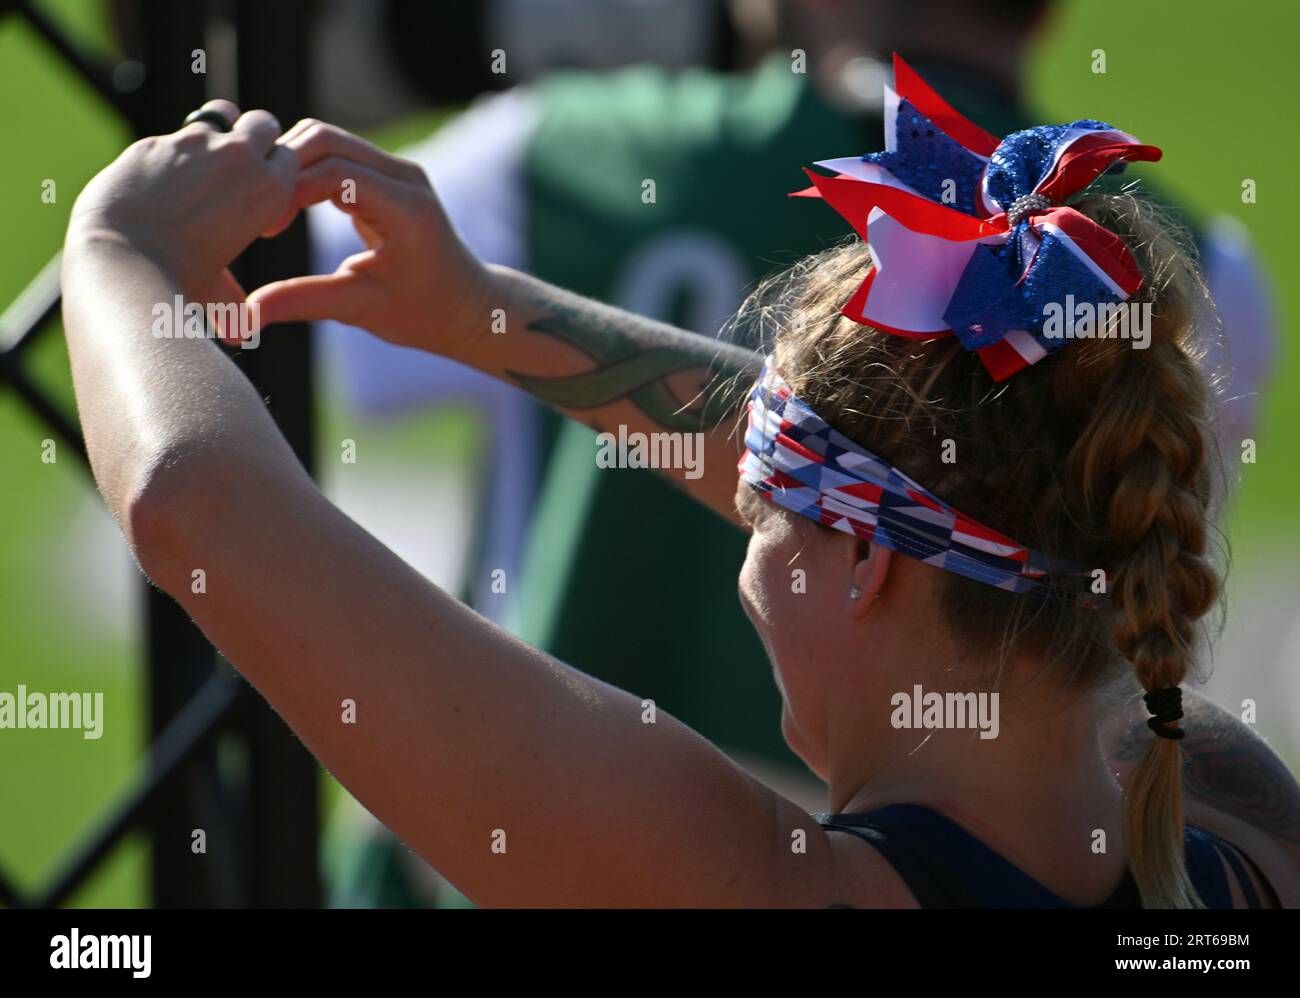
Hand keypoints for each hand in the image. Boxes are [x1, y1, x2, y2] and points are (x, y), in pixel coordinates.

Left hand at [67, 100, 296, 301]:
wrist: (122, 260)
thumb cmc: (175, 284)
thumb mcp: (215, 293)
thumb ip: (232, 299)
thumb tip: (239, 333)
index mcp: (269, 192)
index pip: (291, 155)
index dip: (277, 167)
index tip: (262, 186)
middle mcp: (238, 159)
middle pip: (263, 122)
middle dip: (255, 136)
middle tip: (239, 162)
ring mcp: (195, 143)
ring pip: (221, 116)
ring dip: (216, 133)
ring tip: (200, 162)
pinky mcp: (156, 141)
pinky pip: (173, 136)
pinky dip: (172, 153)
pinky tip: (157, 180)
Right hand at [247, 120, 492, 357]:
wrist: (466, 306)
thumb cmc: (423, 312)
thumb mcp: (362, 309)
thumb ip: (305, 302)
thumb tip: (247, 313)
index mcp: (406, 207)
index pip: (332, 173)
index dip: (288, 193)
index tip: (264, 230)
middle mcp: (404, 176)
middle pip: (324, 139)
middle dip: (282, 168)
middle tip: (257, 215)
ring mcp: (397, 170)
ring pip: (326, 139)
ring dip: (290, 166)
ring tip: (269, 213)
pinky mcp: (386, 174)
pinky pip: (335, 152)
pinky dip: (304, 170)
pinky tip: (286, 207)